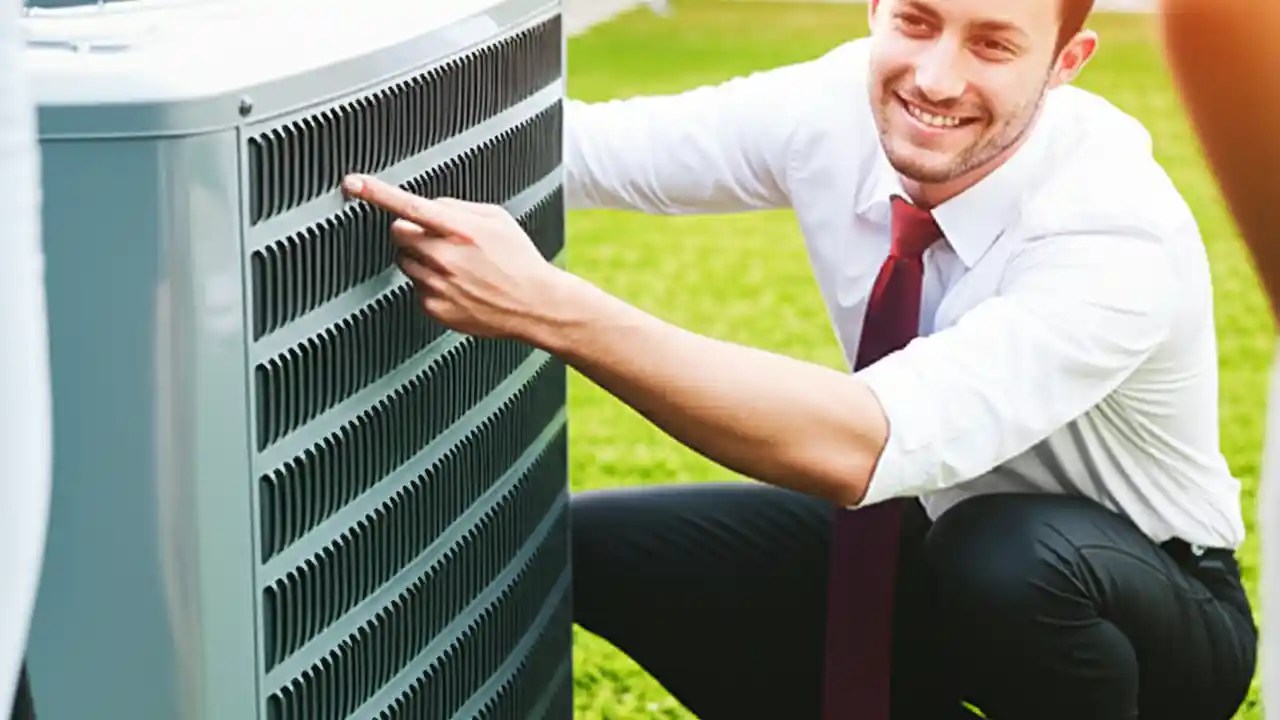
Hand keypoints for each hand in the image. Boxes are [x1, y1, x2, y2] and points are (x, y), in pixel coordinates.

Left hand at [341, 174, 563, 340]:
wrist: (534, 304)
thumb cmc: (518, 260)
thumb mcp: (496, 219)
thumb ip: (456, 207)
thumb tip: (428, 207)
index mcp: (459, 229)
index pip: (408, 205)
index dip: (376, 192)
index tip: (352, 183)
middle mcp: (443, 257)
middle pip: (398, 233)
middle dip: (409, 231)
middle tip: (436, 239)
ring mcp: (436, 285)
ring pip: (404, 261)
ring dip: (420, 258)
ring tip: (454, 266)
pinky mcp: (433, 307)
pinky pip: (415, 287)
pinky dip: (430, 284)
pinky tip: (457, 286)